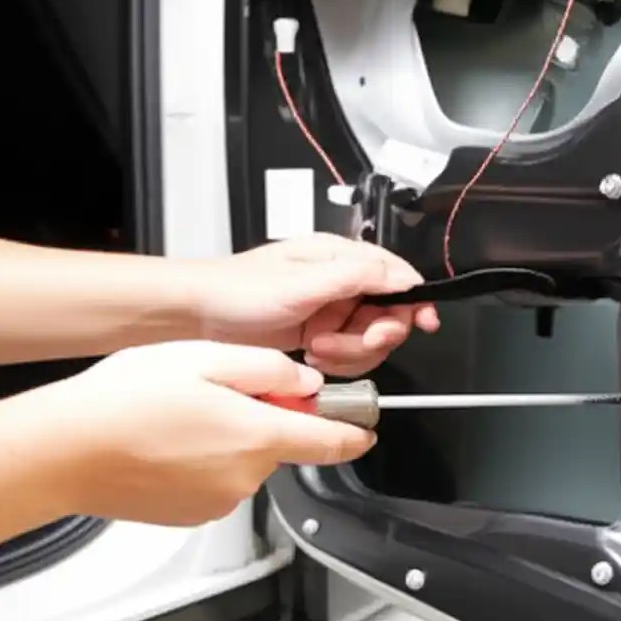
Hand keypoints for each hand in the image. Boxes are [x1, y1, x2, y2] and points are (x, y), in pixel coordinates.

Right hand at [40, 341, 375, 525]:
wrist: (62, 451)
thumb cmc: (124, 401)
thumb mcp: (205, 357)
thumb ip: (268, 368)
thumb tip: (304, 380)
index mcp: (258, 436)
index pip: (332, 443)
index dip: (355, 433)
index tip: (366, 428)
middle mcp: (246, 477)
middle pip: (280, 444)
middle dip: (266, 417)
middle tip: (220, 391)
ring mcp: (218, 501)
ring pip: (245, 461)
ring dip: (229, 439)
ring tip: (180, 415)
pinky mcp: (191, 514)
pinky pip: (215, 481)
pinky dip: (203, 461)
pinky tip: (168, 441)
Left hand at [194, 233, 439, 376]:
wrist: (197, 317)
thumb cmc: (238, 290)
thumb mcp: (303, 281)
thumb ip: (357, 277)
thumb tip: (404, 277)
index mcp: (341, 258)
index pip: (397, 277)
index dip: (415, 300)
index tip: (423, 322)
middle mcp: (340, 283)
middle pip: (389, 314)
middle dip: (372, 334)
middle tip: (349, 341)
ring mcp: (330, 311)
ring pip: (370, 340)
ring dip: (350, 352)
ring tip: (318, 349)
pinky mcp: (319, 335)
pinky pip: (348, 354)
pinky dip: (336, 361)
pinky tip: (313, 358)